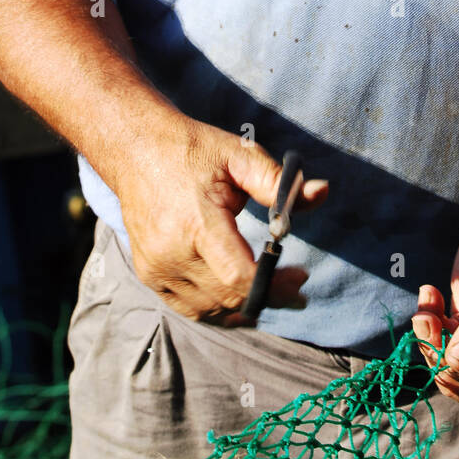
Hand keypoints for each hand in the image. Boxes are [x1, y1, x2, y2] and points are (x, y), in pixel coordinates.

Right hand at [112, 117, 327, 322]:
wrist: (135, 149)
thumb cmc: (192, 150)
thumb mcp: (239, 156)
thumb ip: (279, 182)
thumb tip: (323, 191)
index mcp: (196, 222)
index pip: (239, 277)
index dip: (275, 286)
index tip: (301, 278)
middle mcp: (171, 252)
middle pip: (230, 297)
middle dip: (270, 296)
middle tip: (296, 286)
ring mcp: (156, 267)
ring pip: (211, 309)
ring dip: (245, 307)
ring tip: (271, 290)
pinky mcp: (148, 273)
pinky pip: (189, 309)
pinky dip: (218, 309)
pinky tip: (239, 299)